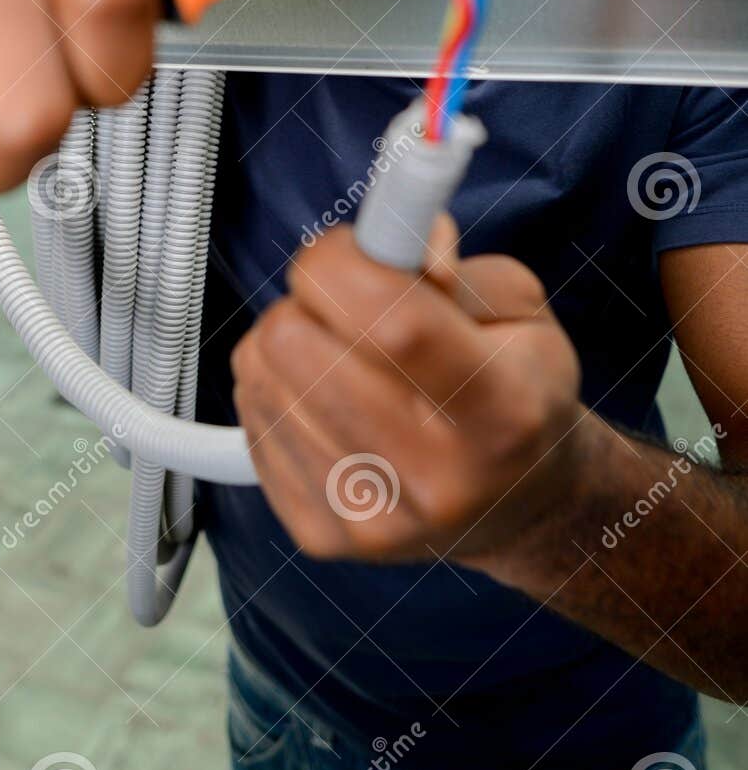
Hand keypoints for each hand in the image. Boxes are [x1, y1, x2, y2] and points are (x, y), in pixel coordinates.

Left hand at [230, 215, 584, 565]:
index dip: (345, 263)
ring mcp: (371, 517)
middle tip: (348, 303)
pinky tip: (325, 394)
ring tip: (341, 352)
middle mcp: (436, 478)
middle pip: (299, 345)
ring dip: (288, 340)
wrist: (518, 504)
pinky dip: (276, 387)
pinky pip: (250, 417)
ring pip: (261, 374)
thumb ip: (448, 255)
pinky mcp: (320, 536)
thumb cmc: (516, 390)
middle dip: (311, 297)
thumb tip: (383, 233)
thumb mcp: (519, 308)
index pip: (391, 324)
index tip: (346, 247)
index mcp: (500, 413)